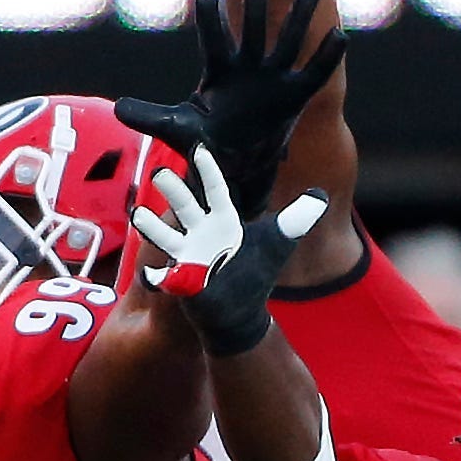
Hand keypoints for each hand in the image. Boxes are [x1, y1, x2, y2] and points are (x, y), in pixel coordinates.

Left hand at [117, 0, 345, 220]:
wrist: (234, 158)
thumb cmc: (205, 137)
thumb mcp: (177, 127)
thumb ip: (150, 116)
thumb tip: (118, 108)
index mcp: (219, 70)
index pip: (214, 40)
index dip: (210, 21)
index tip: (206, 1)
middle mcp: (248, 66)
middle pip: (253, 30)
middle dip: (256, 6)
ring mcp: (273, 77)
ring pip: (287, 41)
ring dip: (299, 18)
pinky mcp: (295, 94)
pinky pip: (315, 72)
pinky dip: (327, 56)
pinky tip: (339, 35)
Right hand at [130, 149, 325, 353]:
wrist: (238, 312)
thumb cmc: (254, 272)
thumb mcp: (278, 243)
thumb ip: (297, 218)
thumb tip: (321, 195)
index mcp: (223, 220)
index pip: (216, 190)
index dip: (208, 171)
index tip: (199, 147)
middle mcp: (201, 234)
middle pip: (185, 207)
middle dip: (173, 191)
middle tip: (159, 172)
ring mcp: (187, 257)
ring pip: (167, 238)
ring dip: (153, 229)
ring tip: (140, 217)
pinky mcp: (180, 283)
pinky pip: (164, 279)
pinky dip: (157, 278)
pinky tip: (151, 275)